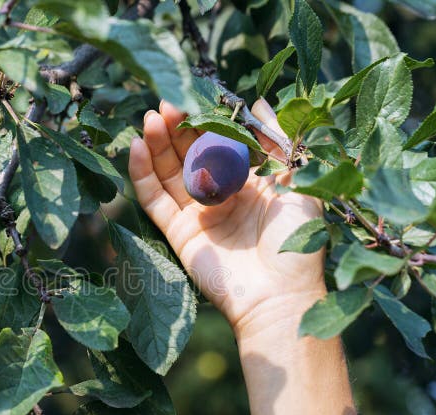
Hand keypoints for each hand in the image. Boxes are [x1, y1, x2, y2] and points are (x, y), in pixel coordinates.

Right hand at [129, 100, 324, 341]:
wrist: (279, 296)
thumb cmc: (297, 240)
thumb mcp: (298, 181)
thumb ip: (278, 141)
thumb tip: (260, 101)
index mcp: (251, 181)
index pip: (220, 142)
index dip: (205, 120)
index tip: (192, 97)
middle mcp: (222, 194)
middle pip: (191, 154)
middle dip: (177, 128)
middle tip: (164, 104)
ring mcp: (198, 214)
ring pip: (170, 173)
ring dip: (157, 145)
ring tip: (148, 119)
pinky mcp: (179, 233)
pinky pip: (155, 200)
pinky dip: (143, 175)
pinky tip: (137, 148)